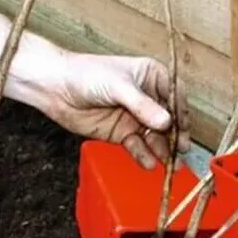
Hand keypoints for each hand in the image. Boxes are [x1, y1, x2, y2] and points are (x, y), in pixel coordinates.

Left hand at [26, 51, 189, 169]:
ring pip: (156, 137)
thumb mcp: (118, 85)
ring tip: (169, 164)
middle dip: (175, 136)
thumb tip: (166, 121)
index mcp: (152, 77)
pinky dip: (144, 156)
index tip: (182, 129)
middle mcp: (147, 98)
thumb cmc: (85, 74)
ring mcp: (136, 117)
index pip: (175, 96)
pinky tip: (150, 163)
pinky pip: (138, 147)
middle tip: (180, 151)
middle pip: (169, 120)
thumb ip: (143, 105)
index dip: (180, 114)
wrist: (55, 88)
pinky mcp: (122, 133)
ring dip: (163, 150)